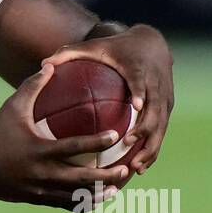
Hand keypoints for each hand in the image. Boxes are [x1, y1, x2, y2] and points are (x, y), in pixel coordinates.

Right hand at [0, 62, 129, 208]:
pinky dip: (82, 204)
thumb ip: (31, 87)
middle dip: (105, 176)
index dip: (97, 142)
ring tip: (117, 190)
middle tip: (125, 169)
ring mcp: (40, 189)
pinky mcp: (37, 199)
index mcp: (39, 150)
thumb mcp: (11, 108)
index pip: (75, 146)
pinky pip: (64, 205)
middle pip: (81, 178)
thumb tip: (50, 65)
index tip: (116, 135)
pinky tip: (96, 201)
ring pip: (75, 196)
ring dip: (98, 194)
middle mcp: (42, 173)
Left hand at [44, 24, 173, 175]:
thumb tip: (43, 63)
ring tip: (134, 167)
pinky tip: (138, 169)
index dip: (141, 92)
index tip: (136, 106)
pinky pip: (161, 132)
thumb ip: (69, 53)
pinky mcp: (167, 108)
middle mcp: (156, 84)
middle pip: (156, 110)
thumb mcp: (96, 46)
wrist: (153, 43)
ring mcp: (165, 98)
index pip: (141, 80)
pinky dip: (152, 150)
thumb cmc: (117, 47)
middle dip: (145, 129)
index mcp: (138, 68)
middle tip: (128, 145)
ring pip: (161, 127)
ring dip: (150, 147)